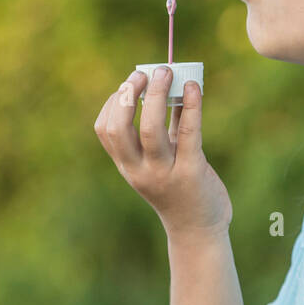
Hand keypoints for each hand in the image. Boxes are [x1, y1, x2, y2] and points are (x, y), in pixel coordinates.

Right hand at [93, 67, 231, 241]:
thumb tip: (173, 86)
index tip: (131, 83)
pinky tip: (194, 88)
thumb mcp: (163, 161)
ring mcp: (164, 173)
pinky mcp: (191, 172)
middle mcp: (139, 171)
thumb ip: (166, 127)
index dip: (115, 101)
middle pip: (119, 127)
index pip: (105, 129)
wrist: (198, 231)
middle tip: (144, 73)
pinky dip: (191, 104)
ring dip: (157, 94)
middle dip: (129, 94)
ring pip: (150, 129)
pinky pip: (189, 132)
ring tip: (166, 73)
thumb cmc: (181, 190)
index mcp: (127, 166)